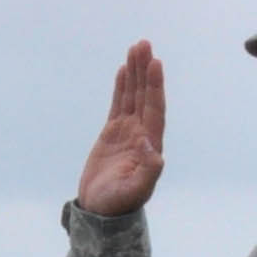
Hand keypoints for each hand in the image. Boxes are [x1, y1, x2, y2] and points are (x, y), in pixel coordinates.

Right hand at [72, 40, 167, 216]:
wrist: (101, 212)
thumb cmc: (118, 204)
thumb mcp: (135, 190)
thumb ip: (148, 171)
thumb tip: (152, 147)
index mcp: (150, 145)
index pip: (154, 108)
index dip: (155, 86)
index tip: (154, 64)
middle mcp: (142, 134)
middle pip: (145, 95)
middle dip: (145, 70)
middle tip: (144, 44)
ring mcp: (128, 132)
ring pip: (133, 96)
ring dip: (135, 73)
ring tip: (136, 48)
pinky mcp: (113, 134)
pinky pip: (119, 104)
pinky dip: (121, 87)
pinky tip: (123, 70)